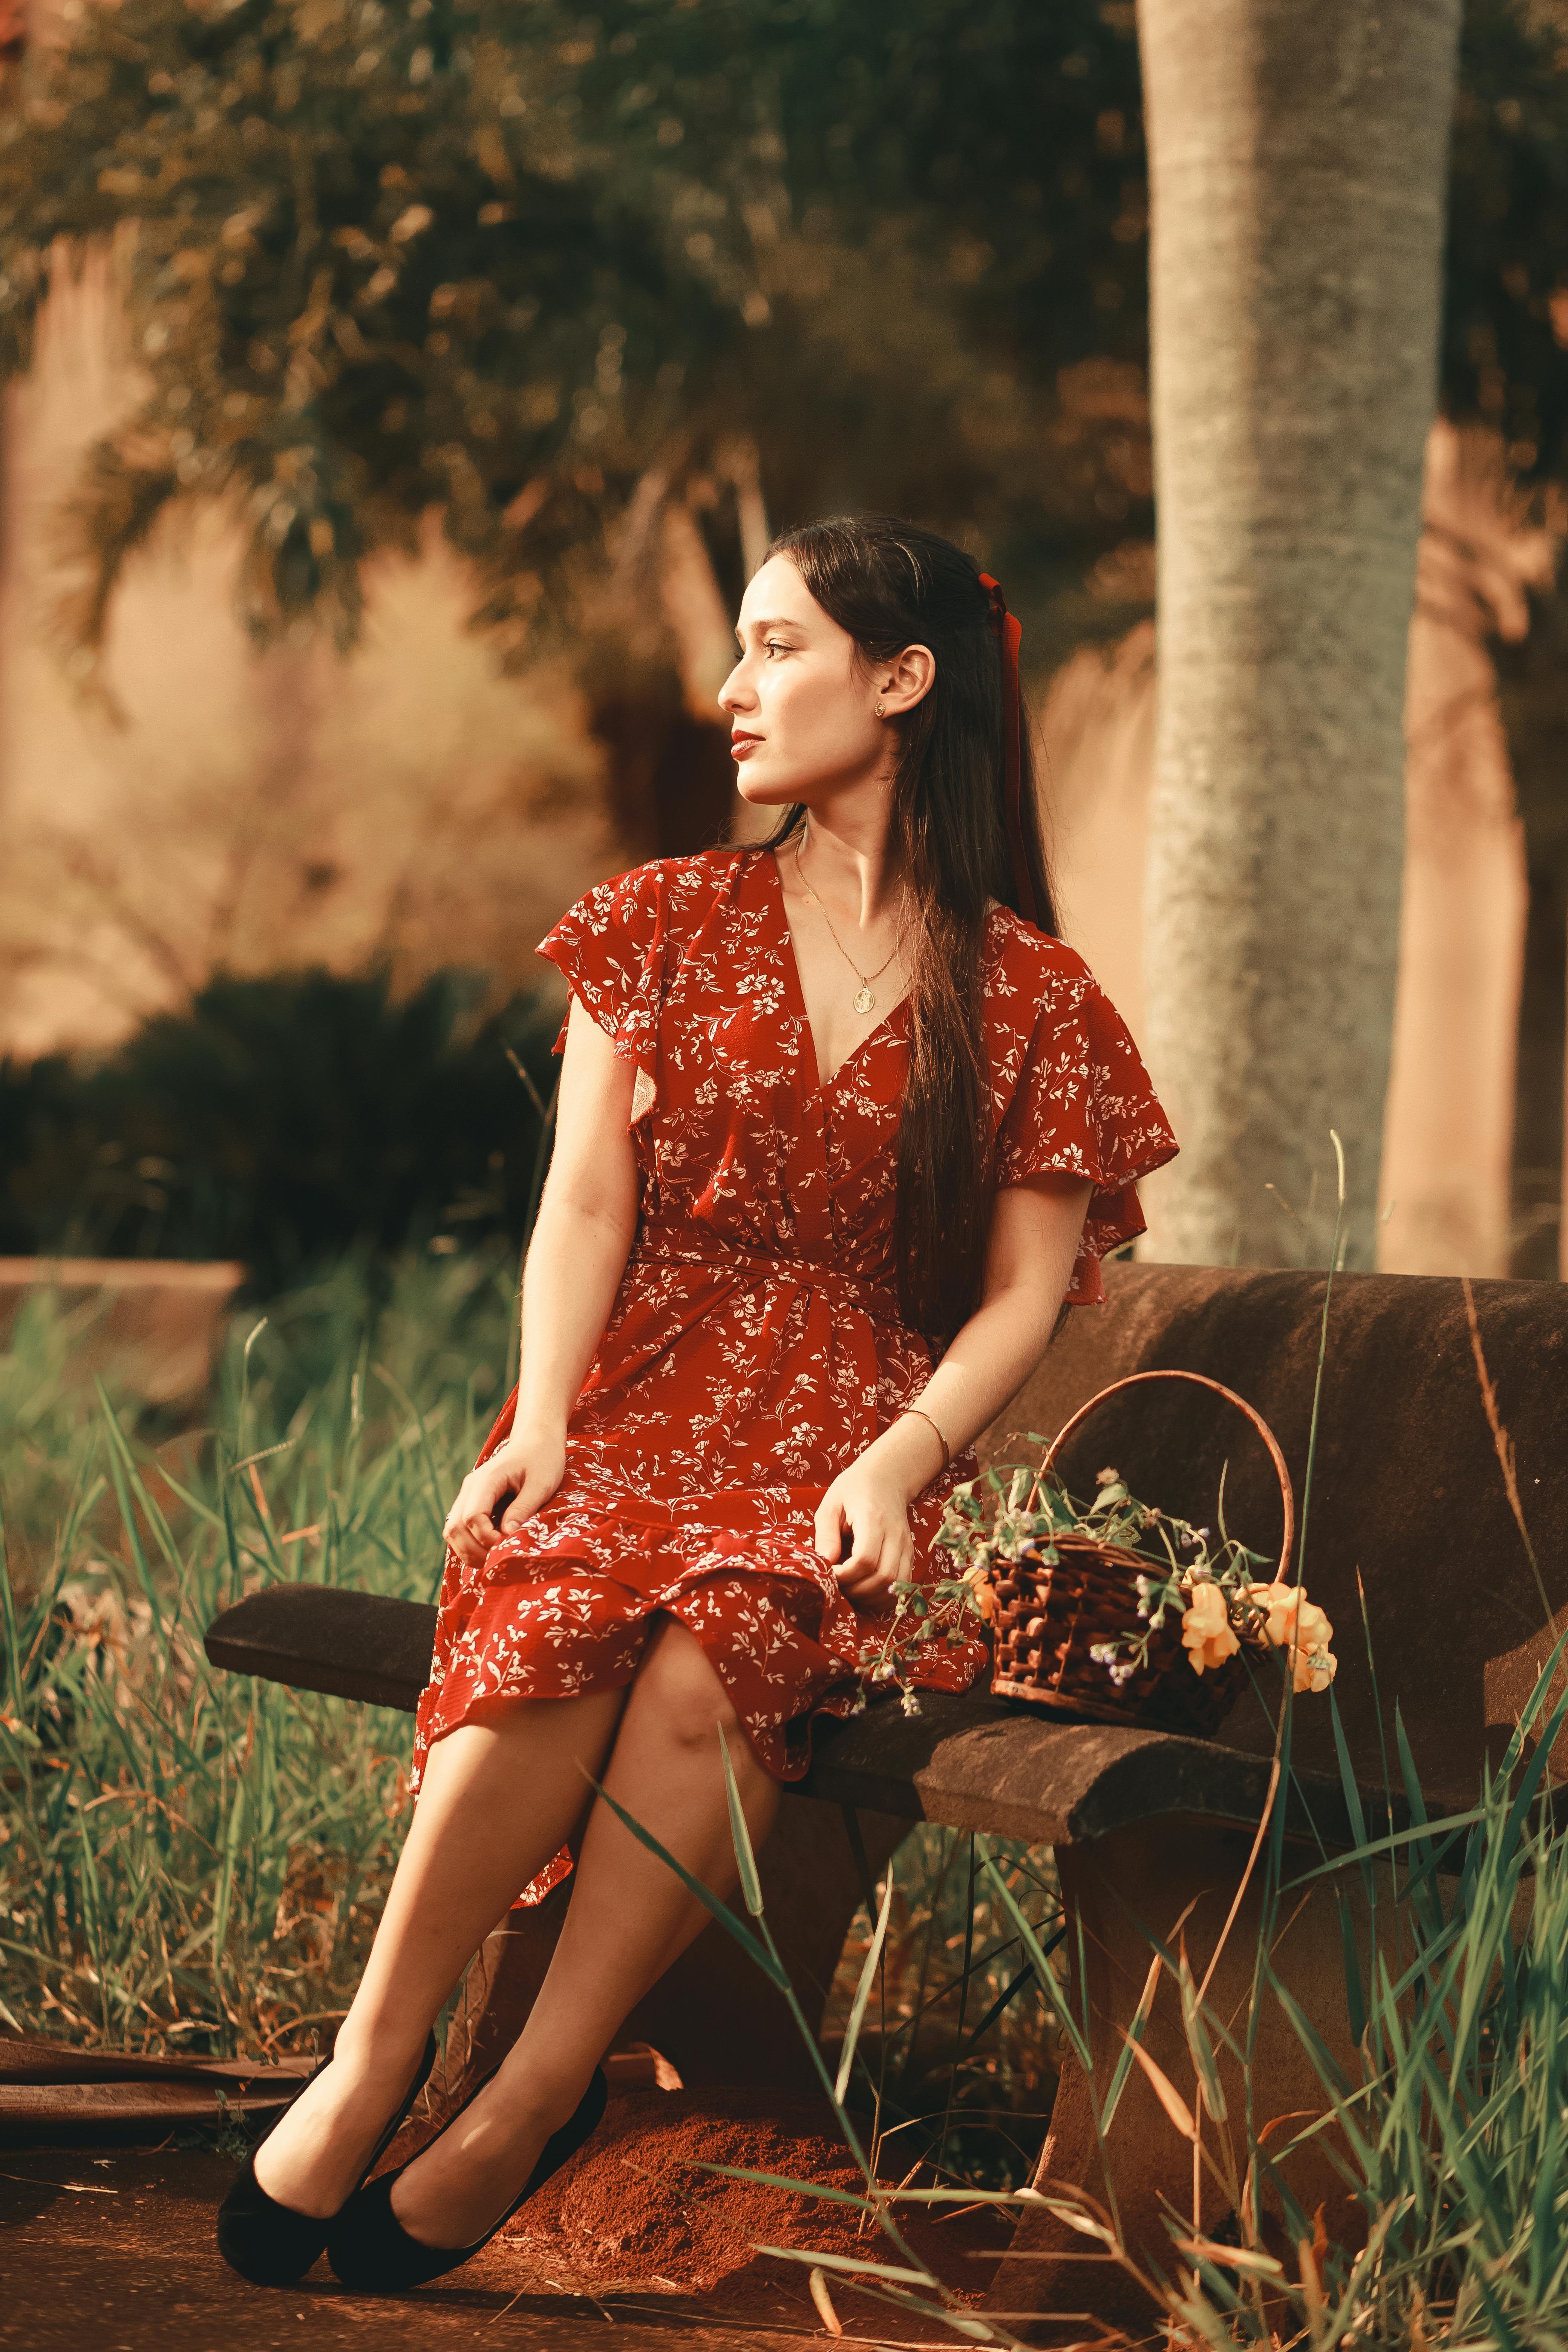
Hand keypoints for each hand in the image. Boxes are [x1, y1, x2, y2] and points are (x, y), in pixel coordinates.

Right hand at [442, 1429, 564, 1570]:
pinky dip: (469, 1544)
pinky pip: (460, 1528)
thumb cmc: (542, 1460)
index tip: (508, 1545)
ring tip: (492, 1560)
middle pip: (455, 1527)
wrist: (536, 1441)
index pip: (472, 1517)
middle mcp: (470, 1487)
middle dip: (473, 1551)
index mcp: (487, 1479)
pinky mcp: (471, 1502)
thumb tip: (508, 1535)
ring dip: (468, 1550)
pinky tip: (489, 1550)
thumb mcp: (542, 1483)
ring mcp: (467, 1495)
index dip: (487, 1538)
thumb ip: (524, 1508)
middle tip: (497, 1562)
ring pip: (452, 1530)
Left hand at [813, 1458, 915, 1605]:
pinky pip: (903, 1584)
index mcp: (873, 1519)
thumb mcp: (831, 1505)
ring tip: (850, 1591)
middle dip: (856, 1590)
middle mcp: (895, 1535)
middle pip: (882, 1577)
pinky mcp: (909, 1553)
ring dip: (871, 1597)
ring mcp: (906, 1545)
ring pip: (895, 1584)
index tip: (829, 1574)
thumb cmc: (853, 1489)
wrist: (886, 1477)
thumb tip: (824, 1564)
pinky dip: (885, 1596)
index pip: (865, 1559)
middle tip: (837, 1586)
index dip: (845, 1575)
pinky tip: (867, 1593)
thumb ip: (826, 1535)